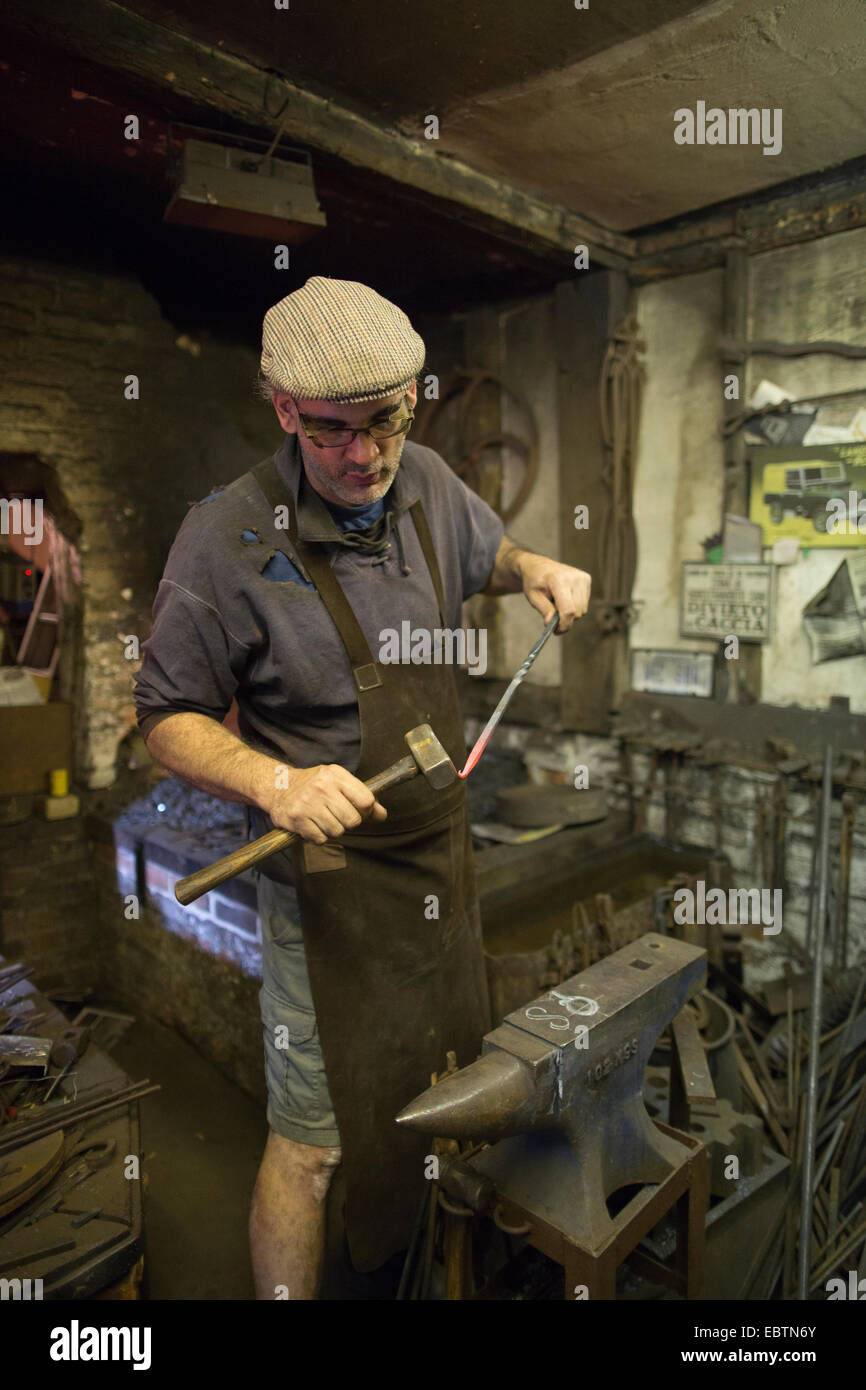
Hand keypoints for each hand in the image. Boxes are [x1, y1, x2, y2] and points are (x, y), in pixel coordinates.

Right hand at [262, 763, 387, 843]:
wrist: (278, 787)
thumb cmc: (314, 785)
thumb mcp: (338, 782)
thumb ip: (362, 797)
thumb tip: (382, 815)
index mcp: (335, 775)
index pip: (366, 800)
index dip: (367, 811)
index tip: (359, 811)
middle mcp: (322, 787)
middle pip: (353, 820)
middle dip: (348, 823)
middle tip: (338, 816)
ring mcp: (308, 804)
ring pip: (337, 832)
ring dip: (333, 830)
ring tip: (323, 819)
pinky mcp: (297, 819)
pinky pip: (321, 839)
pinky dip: (319, 836)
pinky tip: (313, 825)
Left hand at [519, 555, 591, 631]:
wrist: (539, 566)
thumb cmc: (534, 582)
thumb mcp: (533, 597)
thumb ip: (544, 609)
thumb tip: (550, 623)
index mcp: (558, 580)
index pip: (568, 609)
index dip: (564, 624)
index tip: (557, 631)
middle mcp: (574, 577)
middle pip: (577, 612)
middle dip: (565, 620)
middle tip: (552, 617)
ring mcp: (582, 577)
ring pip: (582, 610)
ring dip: (570, 613)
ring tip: (557, 602)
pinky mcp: (587, 579)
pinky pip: (584, 604)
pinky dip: (575, 606)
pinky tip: (565, 597)